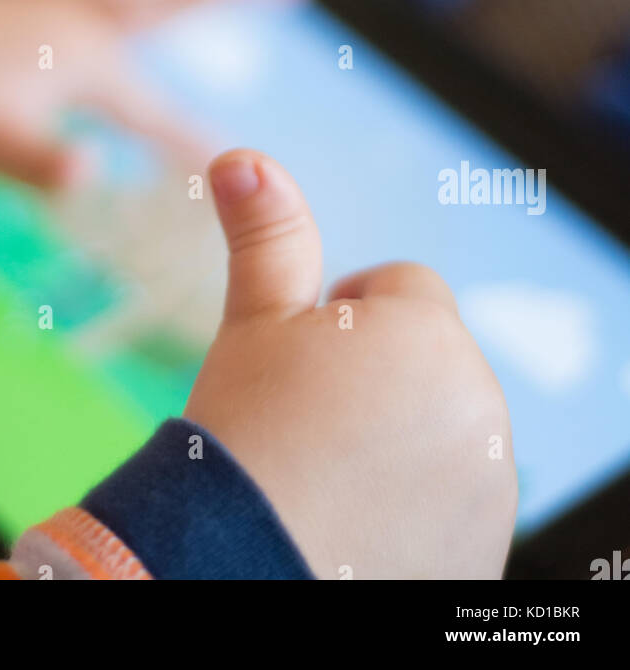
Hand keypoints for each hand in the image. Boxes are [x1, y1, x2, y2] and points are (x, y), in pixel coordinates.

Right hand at [186, 149, 517, 579]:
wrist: (240, 573)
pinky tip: (361, 520)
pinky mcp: (487, 546)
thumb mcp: (254, 324)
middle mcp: (480, 403)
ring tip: (332, 476)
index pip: (402, 288)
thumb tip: (243, 158)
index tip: (301, 366)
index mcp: (429, 333)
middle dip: (379, 373)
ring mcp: (491, 483)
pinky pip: (457, 493)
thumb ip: (266, 234)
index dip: (341, 316)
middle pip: (429, 356)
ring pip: (445, 422)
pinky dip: (420, 499)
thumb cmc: (246, 435)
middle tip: (310, 425)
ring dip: (403, 433)